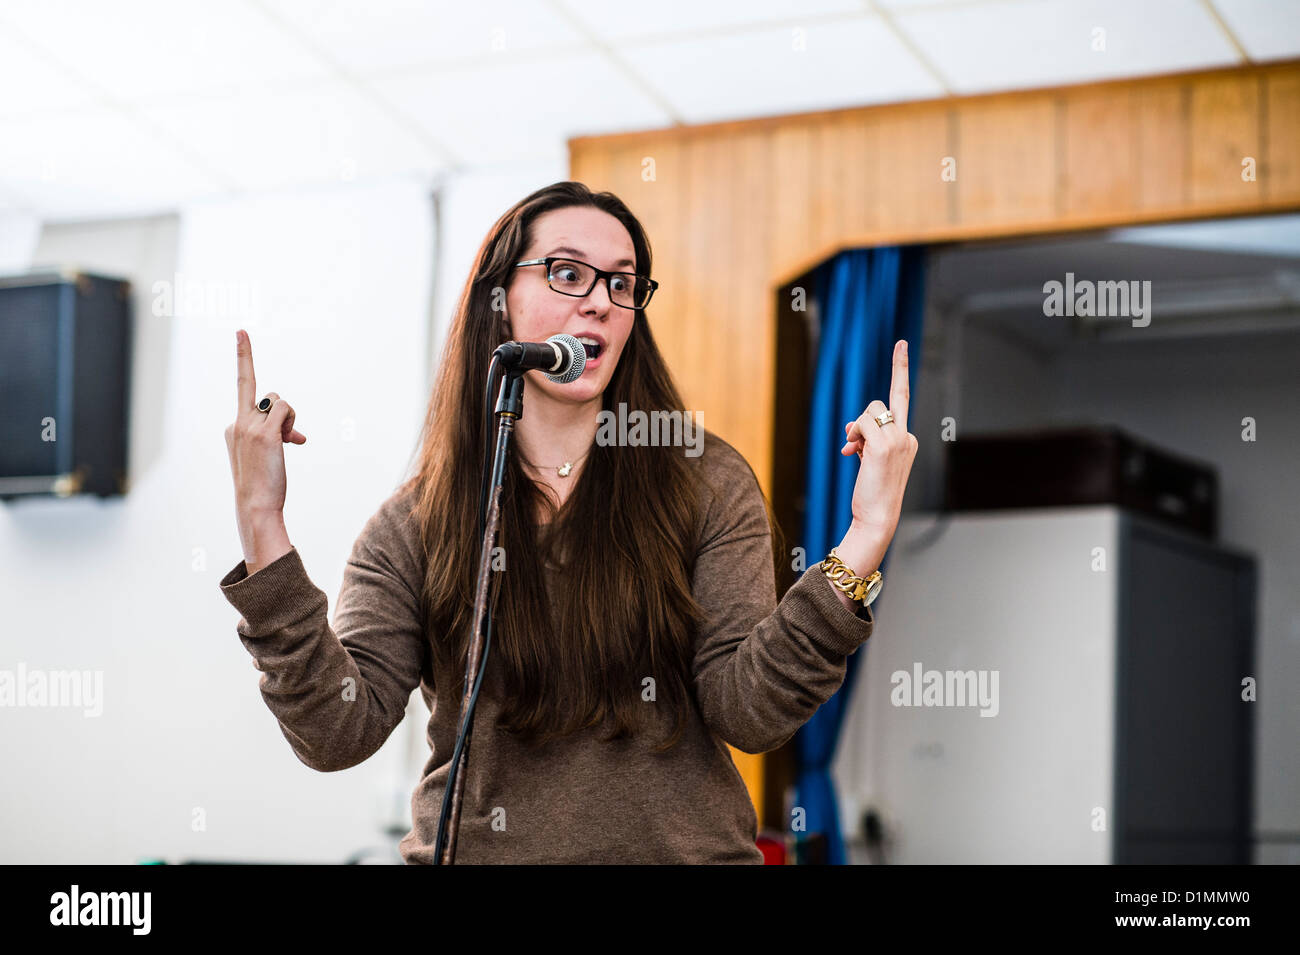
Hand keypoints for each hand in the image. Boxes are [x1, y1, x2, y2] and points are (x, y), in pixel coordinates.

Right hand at [224, 329, 303, 571]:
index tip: (243, 332)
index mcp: (233, 428)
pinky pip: (286, 410)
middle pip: (269, 395)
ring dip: (290, 420)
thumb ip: (278, 436)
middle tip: (290, 438)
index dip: (244, 356)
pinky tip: (290, 443)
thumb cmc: (264, 485)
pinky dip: (292, 423)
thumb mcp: (268, 455)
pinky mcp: (263, 433)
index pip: (242, 385)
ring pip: (280, 402)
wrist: (255, 505)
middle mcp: (236, 422)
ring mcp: (247, 426)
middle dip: (284, 413)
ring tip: (286, 444)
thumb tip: (298, 435)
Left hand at [838, 339, 917, 552]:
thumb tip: (851, 430)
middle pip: (877, 404)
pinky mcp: (885, 445)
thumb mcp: (869, 461)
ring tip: (853, 453)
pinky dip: (853, 437)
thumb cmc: (871, 493)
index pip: (901, 398)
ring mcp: (899, 439)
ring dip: (855, 431)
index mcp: (908, 439)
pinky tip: (853, 455)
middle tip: (851, 445)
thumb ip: (864, 439)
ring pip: (867, 413)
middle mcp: (908, 436)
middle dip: (859, 421)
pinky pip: (861, 424)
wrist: (877, 517)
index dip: (900, 368)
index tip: (901, 343)